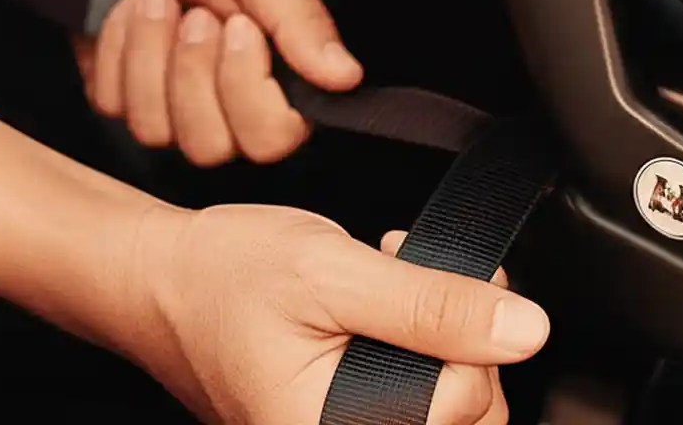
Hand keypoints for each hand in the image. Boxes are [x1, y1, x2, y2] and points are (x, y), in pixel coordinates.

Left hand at [64, 0, 362, 163]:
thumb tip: (345, 76)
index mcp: (276, 77)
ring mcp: (169, 108)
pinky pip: (114, 104)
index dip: (247, 90)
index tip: (237, 24)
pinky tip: (127, 11)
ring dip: (150, 52)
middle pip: (211, 146)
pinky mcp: (121, 97)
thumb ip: (302, 21)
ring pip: (155, 129)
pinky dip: (117, 46)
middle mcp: (226, 106)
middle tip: (195, 12)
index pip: (273, 137)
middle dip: (192, 70)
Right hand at [128, 205, 549, 423]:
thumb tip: (523, 330)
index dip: (469, 329)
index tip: (439, 274)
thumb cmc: (220, 276)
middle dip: (464, 341)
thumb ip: (429, 306)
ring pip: (447, 415)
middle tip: (420, 275)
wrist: (158, 279)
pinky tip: (390, 318)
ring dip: (445, 347)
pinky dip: (418, 359)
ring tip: (400, 292)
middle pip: (467, 420)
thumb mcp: (330, 273)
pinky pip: (409, 407)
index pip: (463, 404)